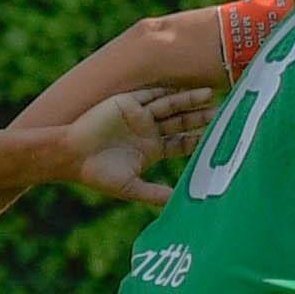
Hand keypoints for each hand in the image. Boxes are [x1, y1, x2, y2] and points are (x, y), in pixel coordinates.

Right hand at [64, 86, 214, 204]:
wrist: (71, 155)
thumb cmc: (98, 174)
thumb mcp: (131, 187)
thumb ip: (155, 194)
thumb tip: (180, 205)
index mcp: (151, 149)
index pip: (182, 142)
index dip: (199, 139)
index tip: (220, 135)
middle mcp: (148, 130)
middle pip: (181, 122)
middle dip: (201, 117)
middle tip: (223, 112)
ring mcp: (138, 115)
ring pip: (170, 105)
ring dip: (189, 100)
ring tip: (210, 95)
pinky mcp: (127, 102)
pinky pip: (151, 94)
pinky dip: (168, 91)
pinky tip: (185, 89)